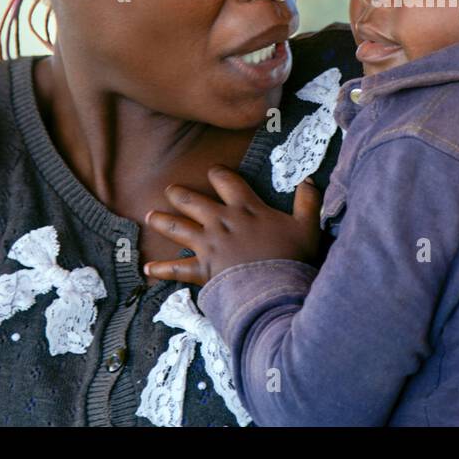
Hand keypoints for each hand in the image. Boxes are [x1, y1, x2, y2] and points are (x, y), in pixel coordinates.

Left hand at [143, 165, 321, 284]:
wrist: (274, 287)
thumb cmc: (291, 257)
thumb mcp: (307, 227)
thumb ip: (308, 202)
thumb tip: (310, 180)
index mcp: (246, 209)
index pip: (228, 183)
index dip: (218, 175)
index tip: (212, 171)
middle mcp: (223, 222)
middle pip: (195, 202)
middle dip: (180, 194)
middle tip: (170, 190)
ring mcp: (209, 245)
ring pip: (180, 228)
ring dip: (163, 221)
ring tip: (150, 215)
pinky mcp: (203, 268)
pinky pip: (177, 268)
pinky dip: (162, 269)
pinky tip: (148, 268)